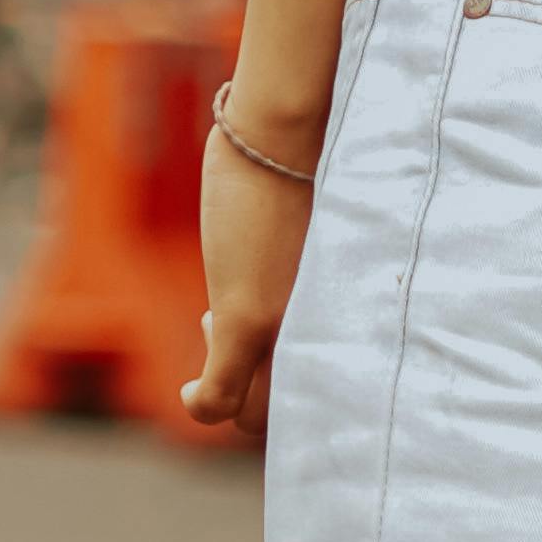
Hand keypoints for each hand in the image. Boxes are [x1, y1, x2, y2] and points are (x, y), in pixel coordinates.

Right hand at [185, 115, 317, 446]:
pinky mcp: (246, 320)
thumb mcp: (328, 227)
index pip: (336, 383)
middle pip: (296, 405)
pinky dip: (201, 402)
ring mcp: (285, 328)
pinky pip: (219, 398)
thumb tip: (307, 266)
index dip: (300, 381)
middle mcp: (325, 327)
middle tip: (232, 329)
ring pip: (254, 411)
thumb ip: (321, 265)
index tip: (278, 352)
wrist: (289, 130)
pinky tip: (190, 389)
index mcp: (352, 309)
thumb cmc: (313, 162)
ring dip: (230, 382)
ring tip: (216, 320)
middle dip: (260, 384)